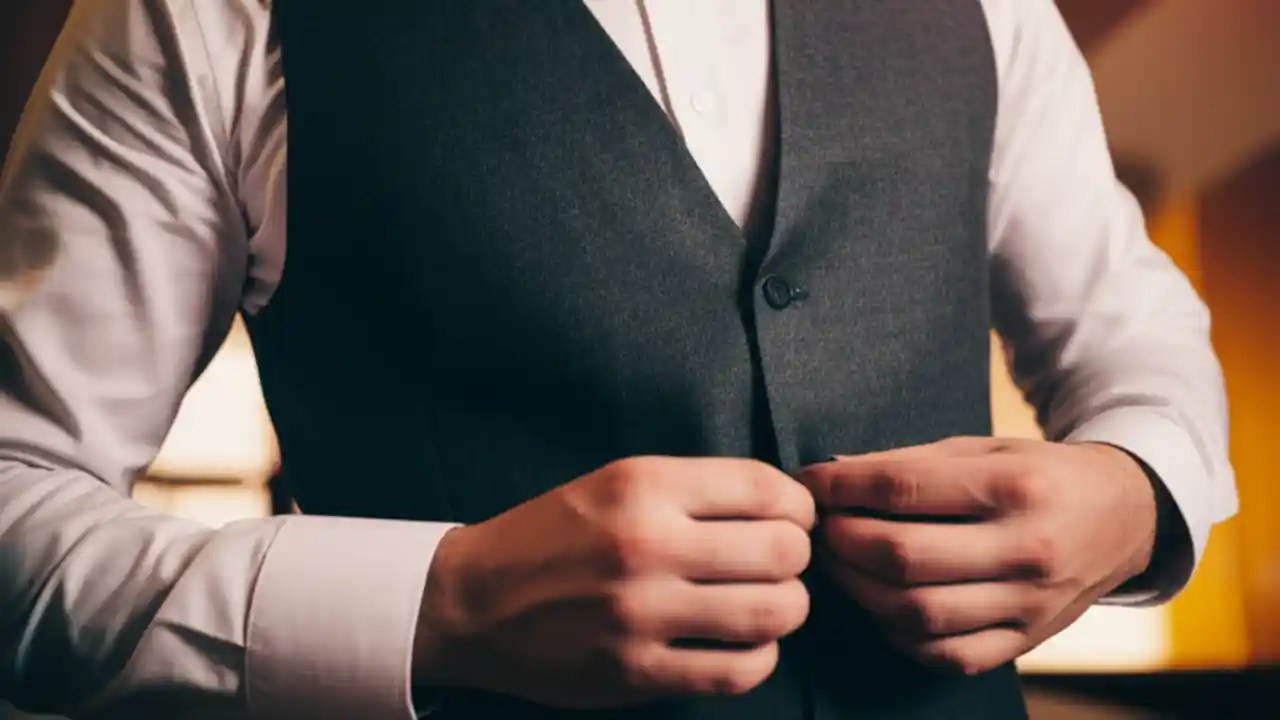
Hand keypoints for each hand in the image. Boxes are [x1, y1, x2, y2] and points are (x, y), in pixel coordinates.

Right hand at [413, 456, 814, 707]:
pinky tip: (743, 642)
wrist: (471, 600)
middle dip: (797, 556)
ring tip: (768, 603)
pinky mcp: (636, 673)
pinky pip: (739, 670)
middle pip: (783, 552)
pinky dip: (759, 656)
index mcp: (644, 487)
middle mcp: (647, 546)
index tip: (791, 518)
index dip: (797, 506)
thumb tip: (783, 508)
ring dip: (787, 608)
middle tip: (779, 562)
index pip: (766, 490)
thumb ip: (694, 490)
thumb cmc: (552, 535)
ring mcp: (642, 615)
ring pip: (775, 613)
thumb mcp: (616, 482)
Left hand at [797, 437, 1157, 674]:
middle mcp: (1027, 549)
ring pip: (918, 614)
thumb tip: (830, 475)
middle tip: (817, 529)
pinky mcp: (1027, 641)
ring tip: (838, 564)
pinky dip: (900, 634)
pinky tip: (880, 605)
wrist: (1123, 516)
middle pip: (903, 558)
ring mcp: (1030, 604)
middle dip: (841, 542)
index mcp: (1016, 486)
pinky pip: (947, 654)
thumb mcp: (981, 448)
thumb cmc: (1036, 474)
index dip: (843, 488)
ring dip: (859, 590)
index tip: (809, 484)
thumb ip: (907, 464)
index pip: (904, 489)